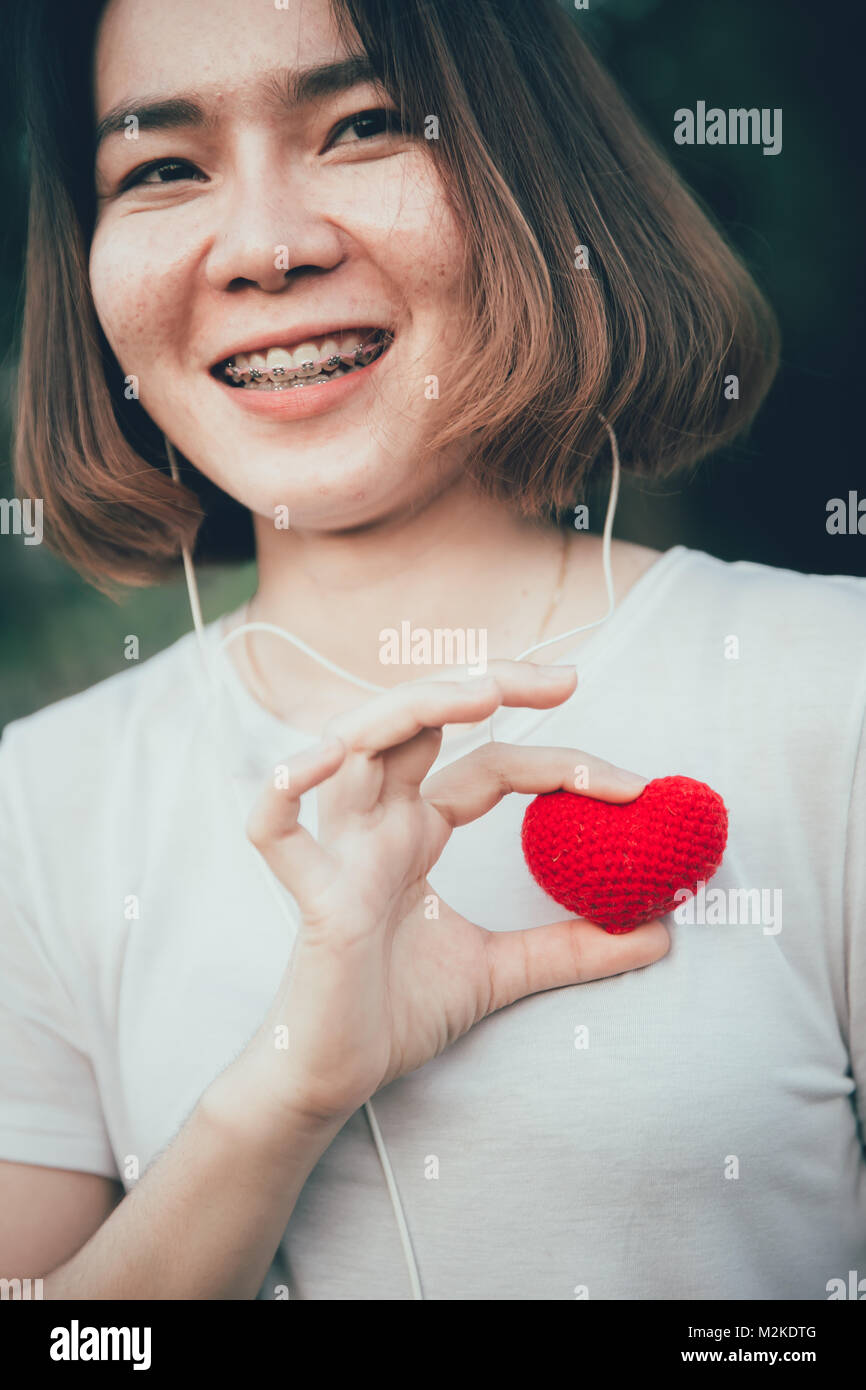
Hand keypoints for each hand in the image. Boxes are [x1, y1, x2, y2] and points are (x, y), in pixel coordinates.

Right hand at [239, 662, 669, 1126]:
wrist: (335, 1079)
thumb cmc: (397, 1012)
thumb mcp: (504, 971)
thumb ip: (573, 947)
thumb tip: (661, 934)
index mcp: (415, 830)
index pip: (491, 765)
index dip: (559, 763)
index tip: (634, 785)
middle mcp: (376, 825)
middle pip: (419, 723)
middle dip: (486, 684)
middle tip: (568, 677)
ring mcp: (341, 854)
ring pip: (355, 750)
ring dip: (411, 710)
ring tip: (481, 692)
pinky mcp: (313, 901)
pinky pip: (277, 836)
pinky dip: (283, 793)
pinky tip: (315, 763)